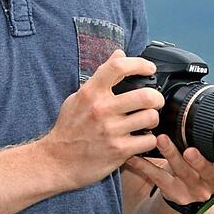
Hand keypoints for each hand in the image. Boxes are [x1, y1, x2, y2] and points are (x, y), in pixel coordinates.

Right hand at [43, 49, 162, 189]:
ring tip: (145, 122)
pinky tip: (140, 139)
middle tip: (154, 101)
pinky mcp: (119, 150)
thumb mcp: (77, 98)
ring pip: (151, 118)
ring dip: (153, 119)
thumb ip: (99, 77)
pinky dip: (149, 140)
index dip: (139, 64)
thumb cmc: (68, 128)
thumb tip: (118, 53)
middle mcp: (101, 109)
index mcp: (90, 93)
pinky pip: (149, 141)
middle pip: (146, 95)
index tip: (149, 68)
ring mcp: (111, 130)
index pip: (118, 67)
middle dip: (156, 98)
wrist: (57, 160)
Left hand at [122, 135, 213, 204]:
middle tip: (189, 150)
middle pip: (206, 170)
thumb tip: (194, 110)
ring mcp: (195, 190)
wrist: (187, 191)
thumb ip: (204, 142)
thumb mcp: (207, 157)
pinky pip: (159, 178)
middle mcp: (212, 182)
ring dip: (171, 155)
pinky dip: (145, 166)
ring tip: (159, 141)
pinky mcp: (176, 194)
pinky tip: (134, 156)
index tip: (209, 144)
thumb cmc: (195, 167)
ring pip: (183, 173)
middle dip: (198, 161)